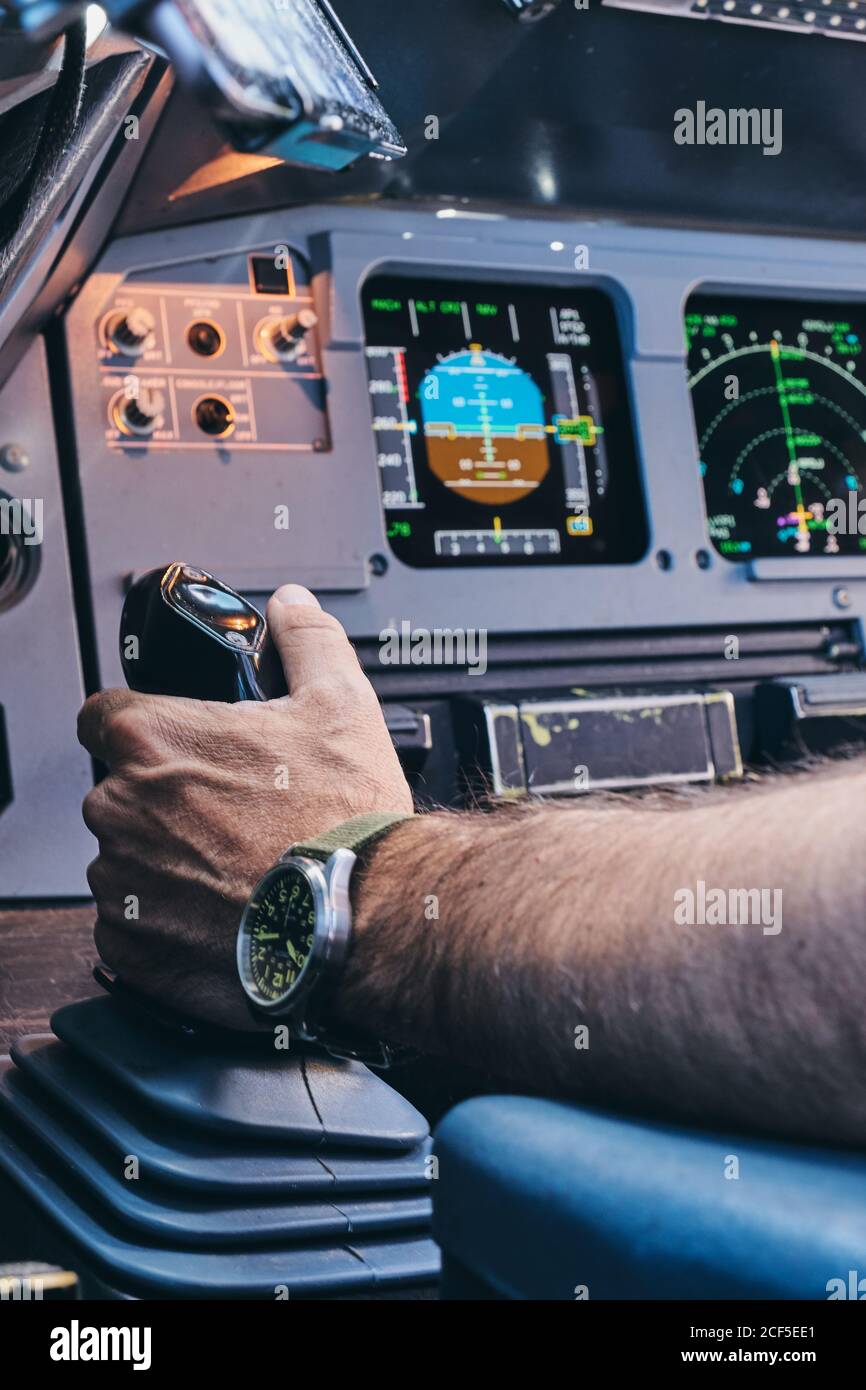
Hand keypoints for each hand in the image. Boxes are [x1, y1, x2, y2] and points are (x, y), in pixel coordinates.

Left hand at [78, 585, 411, 1028]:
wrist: (361, 919)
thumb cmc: (342, 819)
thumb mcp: (341, 704)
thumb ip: (306, 640)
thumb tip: (292, 605)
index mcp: (153, 739)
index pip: (105, 715)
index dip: (146, 728)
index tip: (183, 748)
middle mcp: (121, 807)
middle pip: (120, 789)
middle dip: (166, 798)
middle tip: (230, 811)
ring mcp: (121, 880)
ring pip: (126, 857)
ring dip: (166, 859)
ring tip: (234, 864)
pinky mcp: (131, 942)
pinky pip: (132, 923)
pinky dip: (168, 920)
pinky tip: (223, 910)